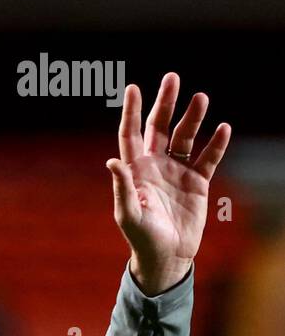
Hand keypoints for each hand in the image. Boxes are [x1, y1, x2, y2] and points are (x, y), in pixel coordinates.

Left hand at [106, 73, 230, 294]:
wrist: (166, 257)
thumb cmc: (142, 237)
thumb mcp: (128, 214)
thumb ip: (122, 187)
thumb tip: (112, 161)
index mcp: (136, 170)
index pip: (132, 134)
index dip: (132, 112)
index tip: (132, 88)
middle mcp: (156, 165)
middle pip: (160, 127)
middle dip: (166, 103)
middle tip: (173, 78)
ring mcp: (177, 171)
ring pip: (185, 137)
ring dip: (193, 118)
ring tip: (201, 98)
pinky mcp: (197, 182)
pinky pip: (207, 158)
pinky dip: (216, 144)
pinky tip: (223, 129)